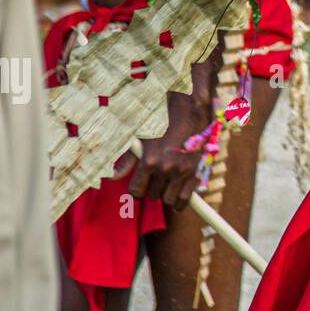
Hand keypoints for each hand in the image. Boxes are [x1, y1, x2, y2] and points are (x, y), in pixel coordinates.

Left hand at [115, 94, 209, 209]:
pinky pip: (185, 198)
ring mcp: (182, 171)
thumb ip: (128, 158)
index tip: (140, 187)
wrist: (191, 107)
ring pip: (168, 199)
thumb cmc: (162, 119)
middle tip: (155, 178)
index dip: (137, 190)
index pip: (136, 192)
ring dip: (166, 193)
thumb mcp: (140, 134)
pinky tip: (177, 201)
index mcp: (149, 161)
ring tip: (166, 184)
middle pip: (153, 195)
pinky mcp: (195, 171)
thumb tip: (114, 177)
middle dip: (152, 188)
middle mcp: (165, 169)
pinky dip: (180, 203)